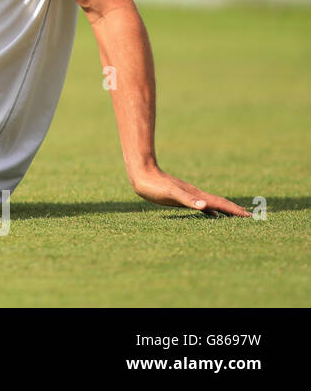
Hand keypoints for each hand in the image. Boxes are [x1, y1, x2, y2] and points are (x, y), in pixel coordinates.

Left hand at [130, 167, 251, 216]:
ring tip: (235, 217)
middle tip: (250, 217)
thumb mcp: (171, 193)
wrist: (141, 174)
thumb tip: (206, 206)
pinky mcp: (181, 196)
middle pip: (220, 203)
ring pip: (212, 203)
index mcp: (196, 195)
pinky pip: (201, 205)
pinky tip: (211, 214)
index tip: (249, 216)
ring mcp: (189, 195)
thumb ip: (188, 200)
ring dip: (224, 210)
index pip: (220, 203)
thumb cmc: (153, 185)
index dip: (234, 210)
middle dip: (234, 210)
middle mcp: (195, 194)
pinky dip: (210, 210)